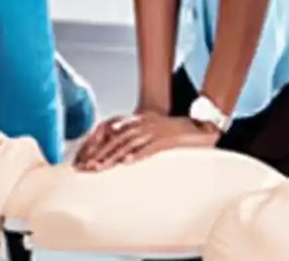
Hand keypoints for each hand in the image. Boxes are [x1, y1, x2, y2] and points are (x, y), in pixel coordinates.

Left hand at [73, 111, 217, 170]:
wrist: (201, 126)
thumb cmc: (177, 131)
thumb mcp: (154, 129)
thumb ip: (138, 138)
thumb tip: (122, 154)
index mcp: (140, 121)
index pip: (113, 133)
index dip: (99, 147)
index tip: (87, 160)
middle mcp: (145, 124)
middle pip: (117, 139)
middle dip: (101, 154)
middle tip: (88, 167)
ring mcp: (156, 131)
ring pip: (129, 144)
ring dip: (114, 156)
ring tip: (101, 168)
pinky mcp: (167, 139)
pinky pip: (149, 148)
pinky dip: (138, 155)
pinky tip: (127, 163)